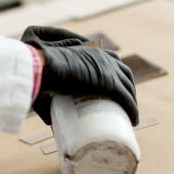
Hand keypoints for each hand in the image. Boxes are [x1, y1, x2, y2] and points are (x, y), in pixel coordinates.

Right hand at [21, 26, 138, 125]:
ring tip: (130, 115)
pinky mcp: (108, 81)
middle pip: (124, 71)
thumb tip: (50, 122)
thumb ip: (47, 100)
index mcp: (89, 51)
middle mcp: (101, 56)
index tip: (116, 89)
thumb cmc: (39, 71)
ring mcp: (106, 68)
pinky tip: (134, 119)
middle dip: (127, 87)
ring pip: (128, 85)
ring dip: (132, 99)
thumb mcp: (47, 79)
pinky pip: (126, 97)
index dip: (116, 74)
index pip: (111, 60)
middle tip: (123, 104)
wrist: (41, 66)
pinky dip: (132, 108)